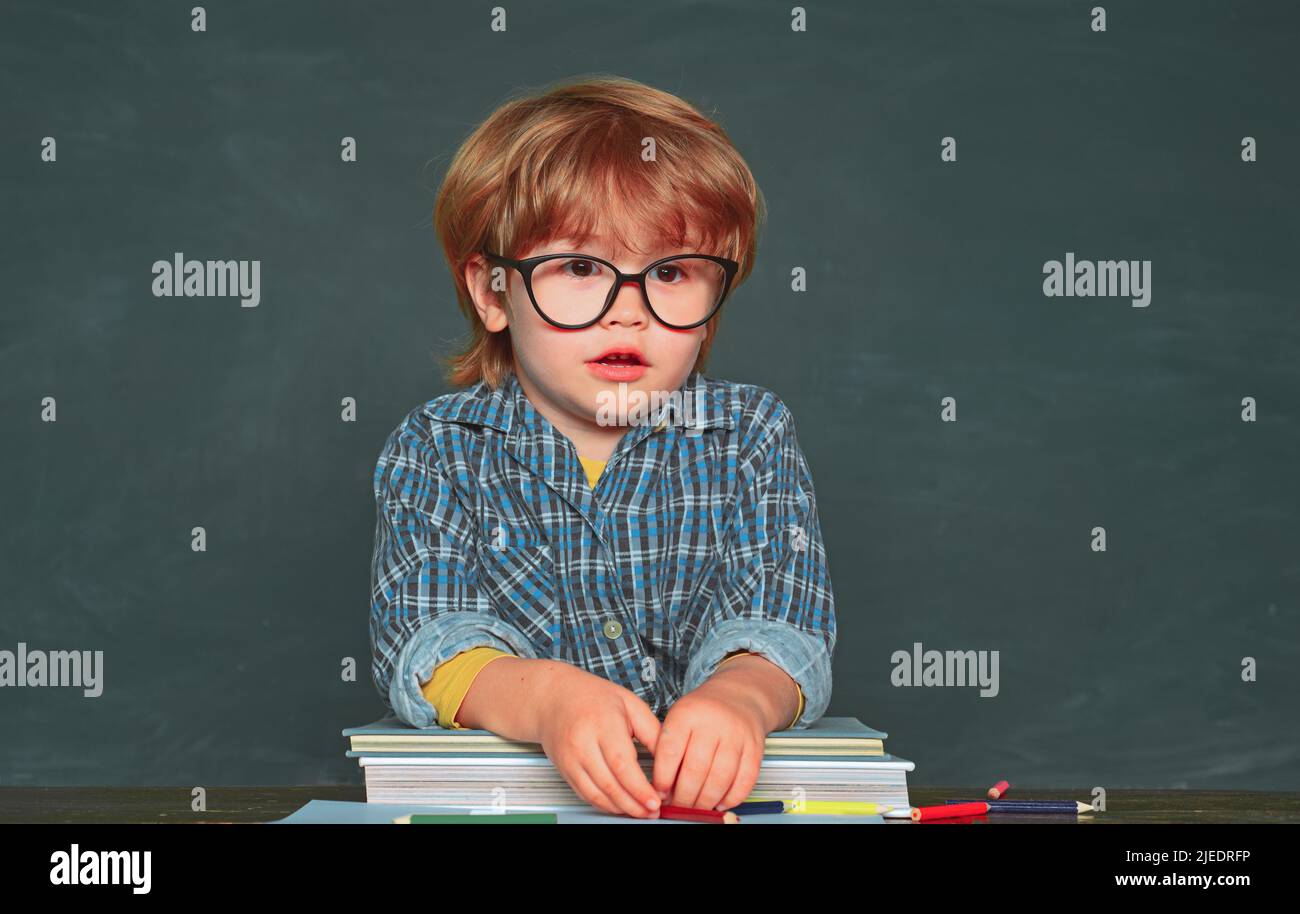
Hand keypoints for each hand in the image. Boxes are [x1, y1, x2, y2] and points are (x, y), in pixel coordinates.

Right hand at [534, 664, 663, 817]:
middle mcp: (583, 743)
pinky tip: (620, 806)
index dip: (640, 788)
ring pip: (597, 794)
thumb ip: (652, 731)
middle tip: (653, 811)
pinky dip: (604, 805)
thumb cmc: (593, 696)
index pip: (622, 764)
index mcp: (603, 723)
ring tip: (640, 812)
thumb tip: (670, 759)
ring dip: (621, 808)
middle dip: (634, 803)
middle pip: (610, 783)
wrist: (554, 698)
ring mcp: (570, 759)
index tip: (656, 800)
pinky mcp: (565, 770)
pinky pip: (585, 795)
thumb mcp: (630, 704)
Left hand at [651, 678, 767, 811]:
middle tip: (678, 807)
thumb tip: (661, 789)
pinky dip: (731, 798)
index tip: (659, 793)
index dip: (663, 778)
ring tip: (696, 809)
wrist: (739, 696)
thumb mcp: (677, 718)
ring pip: (720, 779)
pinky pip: (745, 780)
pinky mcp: (755, 747)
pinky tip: (720, 803)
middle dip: (684, 797)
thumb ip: (667, 749)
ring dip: (706, 801)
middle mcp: (713, 723)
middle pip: (696, 770)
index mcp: (687, 714)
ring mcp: (736, 735)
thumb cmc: (703, 712)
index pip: (671, 751)